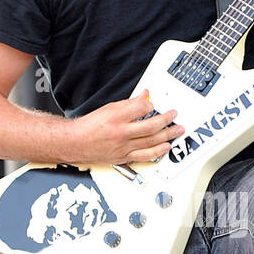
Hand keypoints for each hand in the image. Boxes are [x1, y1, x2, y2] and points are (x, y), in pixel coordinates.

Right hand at [61, 91, 184, 164]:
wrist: (75, 142)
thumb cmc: (88, 126)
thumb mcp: (108, 108)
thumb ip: (128, 103)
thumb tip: (143, 96)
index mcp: (116, 117)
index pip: (140, 108)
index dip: (150, 103)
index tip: (153, 102)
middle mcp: (121, 133)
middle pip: (150, 126)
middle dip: (166, 119)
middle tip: (174, 115)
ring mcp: (123, 147)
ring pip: (151, 141)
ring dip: (167, 135)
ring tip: (178, 130)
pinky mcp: (123, 157)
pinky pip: (144, 155)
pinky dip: (157, 151)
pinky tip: (165, 147)